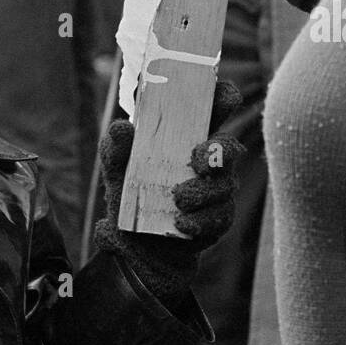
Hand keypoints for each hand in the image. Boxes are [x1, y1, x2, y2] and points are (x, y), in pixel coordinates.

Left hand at [94, 79, 244, 303]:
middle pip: (229, 147)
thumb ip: (116, 149)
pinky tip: (182, 224)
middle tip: (198, 158)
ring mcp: (217, 190)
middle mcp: (207, 161)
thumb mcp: (116, 171)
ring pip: (225, 183)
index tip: (225, 96)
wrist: (139, 248)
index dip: (223, 98)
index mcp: (186, 138)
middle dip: (220, 149)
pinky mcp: (219, 218)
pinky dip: (200, 219)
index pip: (213, 110)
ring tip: (178, 199)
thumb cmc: (130, 195)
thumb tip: (121, 128)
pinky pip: (219, 216)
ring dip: (203, 191)